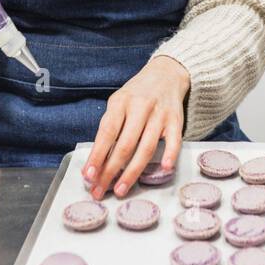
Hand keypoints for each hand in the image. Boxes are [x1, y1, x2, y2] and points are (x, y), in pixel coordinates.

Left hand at [82, 55, 189, 199]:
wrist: (166, 74)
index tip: (89, 175)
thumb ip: (109, 128)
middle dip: (111, 171)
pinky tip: (164, 169)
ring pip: (146, 147)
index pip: (106, 133)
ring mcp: (159, 114)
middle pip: (125, 145)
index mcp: (120, 103)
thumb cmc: (136, 95)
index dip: (97, 155)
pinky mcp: (176, 120)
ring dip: (132, 172)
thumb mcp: (118, 103)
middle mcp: (140, 108)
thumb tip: (96, 162)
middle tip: (100, 190)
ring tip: (121, 189)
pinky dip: (170, 154)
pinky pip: (174, 140)